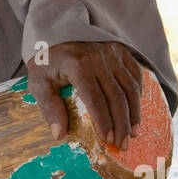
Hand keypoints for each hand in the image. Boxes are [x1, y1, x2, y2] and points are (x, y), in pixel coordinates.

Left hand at [27, 41, 142, 150]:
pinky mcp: (120, 51)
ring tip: (134, 133)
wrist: (55, 34)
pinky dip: (138, 94)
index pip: (95, 99)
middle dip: (122, 124)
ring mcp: (112, 53)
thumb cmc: (47, 63)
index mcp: (77, 66)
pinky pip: (135, 74)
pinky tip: (136, 111)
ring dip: (134, 113)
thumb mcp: (38, 83)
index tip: (108, 140)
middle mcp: (98, 58)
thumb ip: (49, 107)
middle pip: (116, 96)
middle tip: (123, 144)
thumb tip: (59, 135)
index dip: (103, 121)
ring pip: (130, 87)